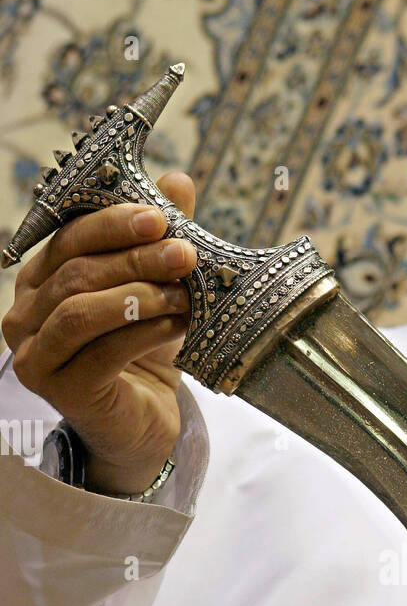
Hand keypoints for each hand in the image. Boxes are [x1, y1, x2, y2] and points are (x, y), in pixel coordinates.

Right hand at [1, 171, 196, 495]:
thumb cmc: (142, 355)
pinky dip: (143, 333)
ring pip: (82, 310)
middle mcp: (25, 316)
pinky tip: (176, 324)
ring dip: (139, 295)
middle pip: (77, 272)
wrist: (143, 425)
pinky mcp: (59, 389)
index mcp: (40, 282)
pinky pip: (101, 351)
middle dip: (135, 258)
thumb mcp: (155, 290)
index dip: (113, 223)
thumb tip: (177, 180)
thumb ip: (157, 239)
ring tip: (183, 292)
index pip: (68, 239)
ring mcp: (35, 356)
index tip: (161, 217)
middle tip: (184, 253)